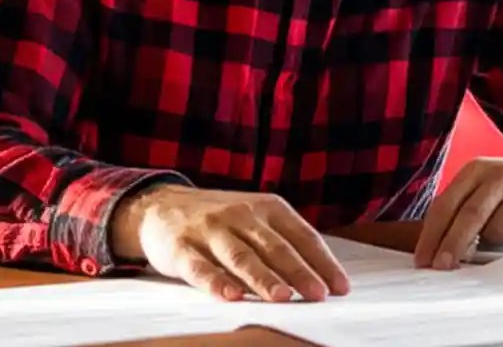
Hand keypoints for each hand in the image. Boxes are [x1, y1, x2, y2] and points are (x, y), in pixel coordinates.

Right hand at [109, 184, 349, 302]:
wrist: (162, 205)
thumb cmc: (222, 220)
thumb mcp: (256, 220)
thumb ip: (284, 244)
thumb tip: (320, 280)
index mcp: (268, 207)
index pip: (303, 236)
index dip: (323, 262)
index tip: (340, 287)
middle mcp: (242, 215)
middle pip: (275, 247)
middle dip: (299, 273)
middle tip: (318, 295)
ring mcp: (211, 230)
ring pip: (242, 257)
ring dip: (263, 278)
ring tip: (282, 297)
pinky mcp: (182, 247)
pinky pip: (200, 267)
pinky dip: (216, 282)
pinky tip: (231, 296)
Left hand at [413, 152, 502, 269]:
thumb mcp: (481, 191)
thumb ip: (458, 214)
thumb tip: (435, 251)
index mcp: (476, 169)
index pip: (446, 204)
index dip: (431, 235)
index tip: (423, 260)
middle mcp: (502, 172)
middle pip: (470, 214)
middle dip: (453, 244)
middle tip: (442, 267)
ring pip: (499, 229)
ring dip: (495, 242)